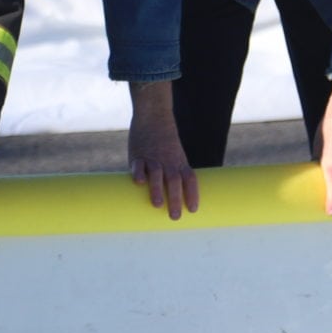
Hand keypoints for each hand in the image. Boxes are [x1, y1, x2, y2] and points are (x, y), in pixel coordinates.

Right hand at [127, 81, 198, 219]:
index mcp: (179, 162)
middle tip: (175, 217)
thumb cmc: (164, 141)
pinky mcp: (138, 154)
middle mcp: (168, 161)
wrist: (154, 115)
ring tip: (157, 205)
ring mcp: (153, 158)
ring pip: (157, 174)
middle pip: (175, 181)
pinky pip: (138, 164)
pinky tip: (139, 182)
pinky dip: (139, 173)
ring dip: (157, 189)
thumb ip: (173, 173)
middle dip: (175, 199)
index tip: (193, 210)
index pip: (190, 179)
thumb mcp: (174, 154)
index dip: (192, 194)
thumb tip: (169, 200)